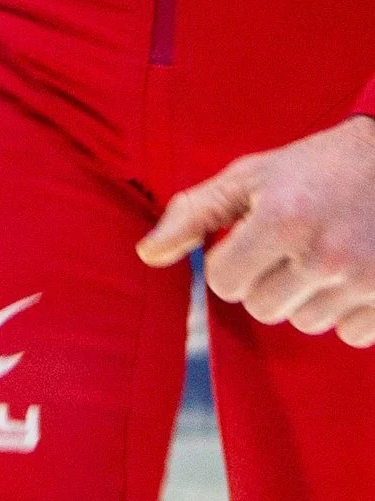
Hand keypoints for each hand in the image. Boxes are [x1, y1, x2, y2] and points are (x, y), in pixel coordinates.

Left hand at [138, 115, 374, 338]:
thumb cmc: (316, 166)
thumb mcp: (251, 175)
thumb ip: (195, 212)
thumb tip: (147, 254)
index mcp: (283, 219)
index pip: (223, 282)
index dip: (232, 260)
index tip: (255, 236)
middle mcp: (324, 255)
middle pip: (261, 308)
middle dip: (267, 280)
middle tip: (294, 243)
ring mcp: (365, 282)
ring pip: (305, 323)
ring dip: (307, 297)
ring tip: (327, 252)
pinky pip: (349, 334)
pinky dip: (347, 311)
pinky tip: (356, 271)